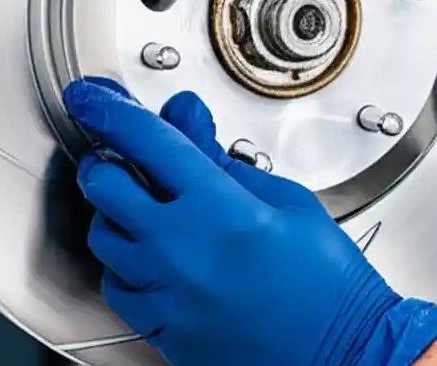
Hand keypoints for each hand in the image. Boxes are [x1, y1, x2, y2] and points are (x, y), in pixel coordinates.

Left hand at [63, 79, 436, 365]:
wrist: (344, 355)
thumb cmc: (330, 286)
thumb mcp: (288, 203)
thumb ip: (226, 161)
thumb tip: (188, 123)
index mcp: (219, 209)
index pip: (143, 140)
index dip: (107, 108)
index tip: (92, 97)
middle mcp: (181, 250)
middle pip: (104, 185)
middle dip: (106, 159)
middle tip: (118, 154)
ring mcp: (166, 294)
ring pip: (102, 237)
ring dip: (114, 213)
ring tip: (142, 208)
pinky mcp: (161, 329)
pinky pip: (116, 287)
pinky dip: (123, 265)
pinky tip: (149, 257)